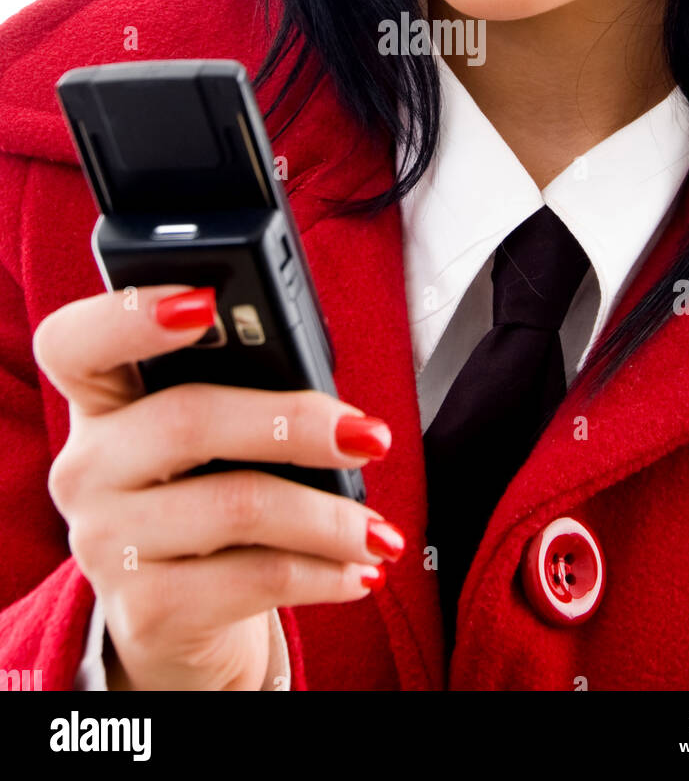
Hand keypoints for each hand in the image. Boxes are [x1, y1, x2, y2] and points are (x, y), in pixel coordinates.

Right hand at [33, 285, 403, 690]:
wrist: (178, 620)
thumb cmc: (211, 494)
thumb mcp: (216, 437)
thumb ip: (245, 391)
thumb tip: (334, 406)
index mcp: (101, 400)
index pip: (74, 342)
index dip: (129, 313)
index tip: (205, 302)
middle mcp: (86, 467)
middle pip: (186, 420)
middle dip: (295, 423)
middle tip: (368, 436)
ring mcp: (106, 543)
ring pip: (237, 505)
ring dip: (329, 517)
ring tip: (379, 527)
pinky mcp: (145, 611)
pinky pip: (255, 578)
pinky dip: (323, 572)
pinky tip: (356, 570)